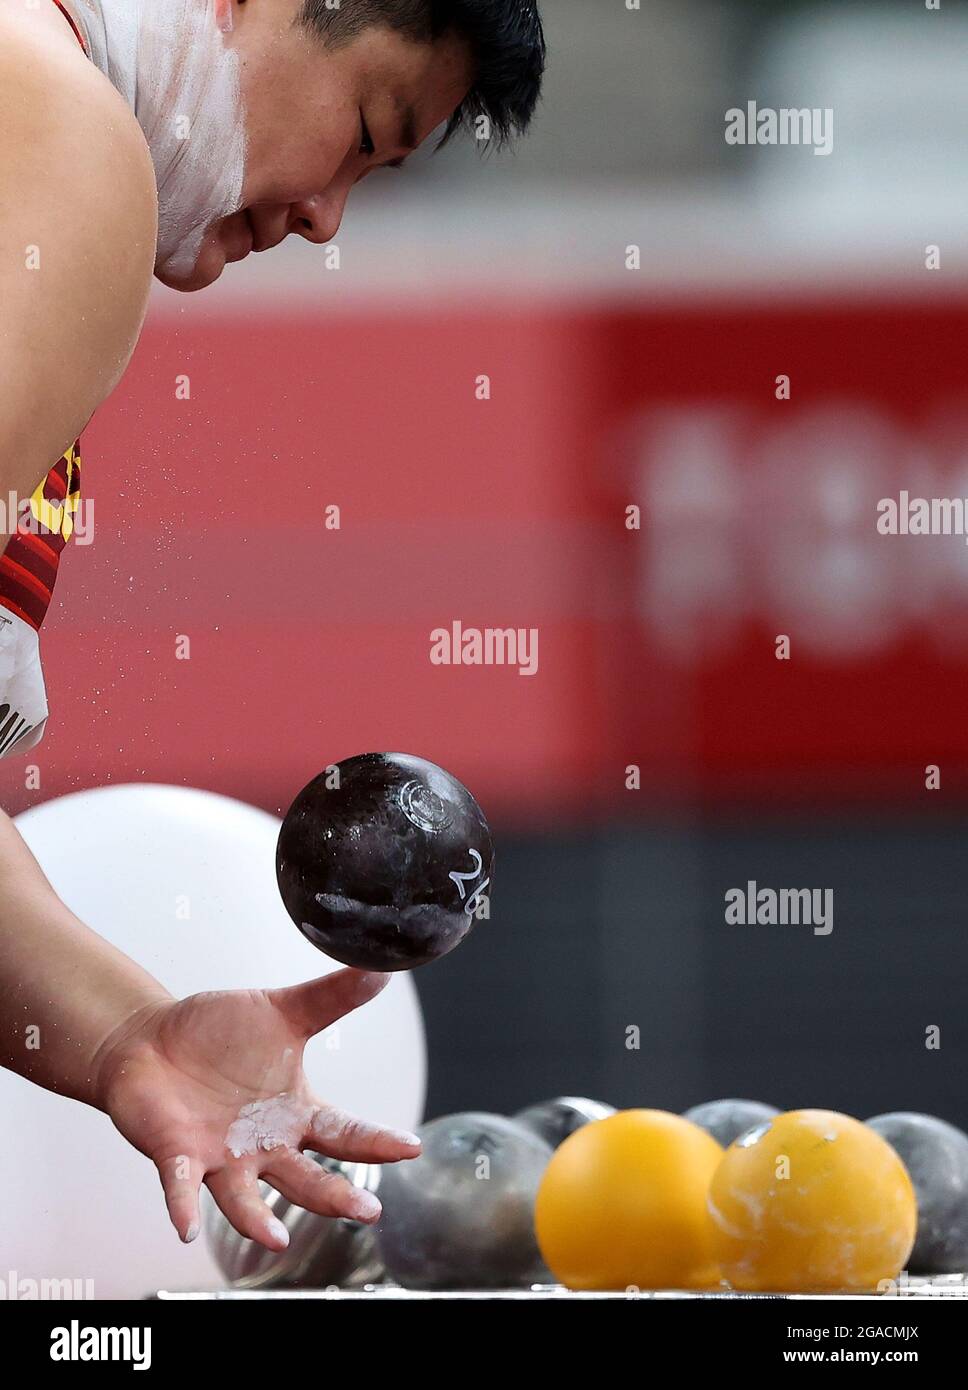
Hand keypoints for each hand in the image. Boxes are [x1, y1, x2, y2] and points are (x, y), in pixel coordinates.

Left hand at [93, 968, 420, 1248]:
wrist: (150, 1041)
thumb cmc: (219, 1031)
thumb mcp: (281, 1010)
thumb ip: (331, 997)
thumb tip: (383, 970)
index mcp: (294, 1113)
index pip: (344, 1132)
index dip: (377, 1141)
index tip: (411, 1148)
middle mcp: (263, 1147)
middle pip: (306, 1179)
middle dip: (336, 1197)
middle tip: (367, 1212)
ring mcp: (221, 1157)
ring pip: (244, 1199)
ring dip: (259, 1221)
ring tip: (277, 1240)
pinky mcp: (177, 1158)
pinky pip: (181, 1188)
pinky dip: (183, 1207)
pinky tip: (186, 1229)